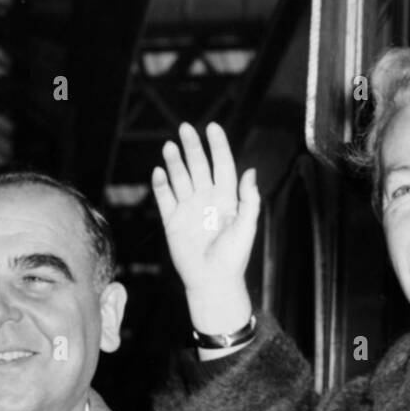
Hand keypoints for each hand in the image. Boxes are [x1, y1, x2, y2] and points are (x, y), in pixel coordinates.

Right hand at [153, 121, 259, 333]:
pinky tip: (159, 171)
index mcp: (227, 198)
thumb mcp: (247, 227)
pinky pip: (165, 198)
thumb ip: (250, 200)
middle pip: (198, 166)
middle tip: (185, 128)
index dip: (218, 146)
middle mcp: (206, 199)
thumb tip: (250, 172)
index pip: (222, 165)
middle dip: (192, 147)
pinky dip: (161, 185)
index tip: (212, 128)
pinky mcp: (172, 221)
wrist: (212, 281)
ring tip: (170, 146)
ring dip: (175, 162)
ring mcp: (188, 208)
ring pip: (180, 178)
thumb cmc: (233, 258)